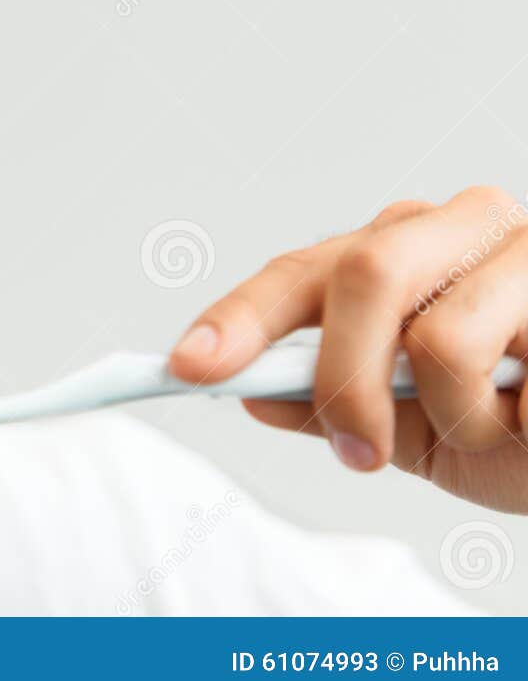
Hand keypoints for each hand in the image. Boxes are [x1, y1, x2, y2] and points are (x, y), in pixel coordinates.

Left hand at [167, 186, 527, 512]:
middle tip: (358, 451)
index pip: (300, 273)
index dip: (239, 319)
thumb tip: (248, 389)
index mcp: (400, 250)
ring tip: (490, 427)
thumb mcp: (413, 428)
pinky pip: (502, 360)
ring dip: (449, 414)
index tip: (186, 367)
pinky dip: (506, 416)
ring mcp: (525, 248)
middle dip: (341, 378)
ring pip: (434, 331)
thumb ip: (330, 402)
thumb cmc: (524, 426)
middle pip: (359, 274)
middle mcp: (456, 228)